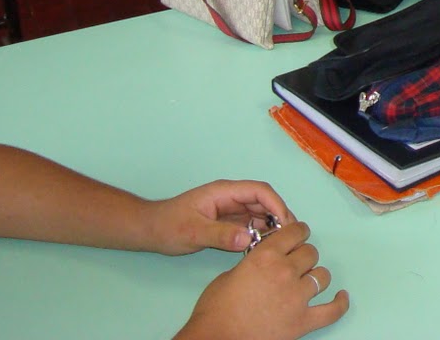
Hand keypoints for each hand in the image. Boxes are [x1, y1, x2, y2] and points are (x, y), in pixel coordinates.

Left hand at [147, 181, 293, 256]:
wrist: (149, 230)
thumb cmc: (168, 226)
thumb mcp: (193, 232)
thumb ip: (221, 236)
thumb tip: (249, 240)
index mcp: (224, 192)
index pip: (259, 191)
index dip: (276, 205)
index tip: (285, 224)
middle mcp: (230, 198)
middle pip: (263, 201)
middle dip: (279, 216)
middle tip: (290, 237)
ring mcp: (229, 210)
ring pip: (259, 213)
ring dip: (271, 226)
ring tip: (281, 244)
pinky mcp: (227, 222)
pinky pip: (250, 225)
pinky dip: (260, 234)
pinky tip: (264, 248)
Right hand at [177, 220, 347, 339]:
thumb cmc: (215, 310)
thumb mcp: (229, 274)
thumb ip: (253, 263)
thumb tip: (265, 262)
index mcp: (266, 256)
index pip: (295, 232)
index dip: (298, 232)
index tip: (299, 234)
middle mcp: (285, 272)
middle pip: (310, 252)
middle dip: (303, 255)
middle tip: (296, 262)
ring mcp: (297, 297)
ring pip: (322, 275)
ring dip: (315, 276)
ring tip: (308, 280)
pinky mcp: (303, 322)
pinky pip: (332, 311)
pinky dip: (340, 303)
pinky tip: (341, 297)